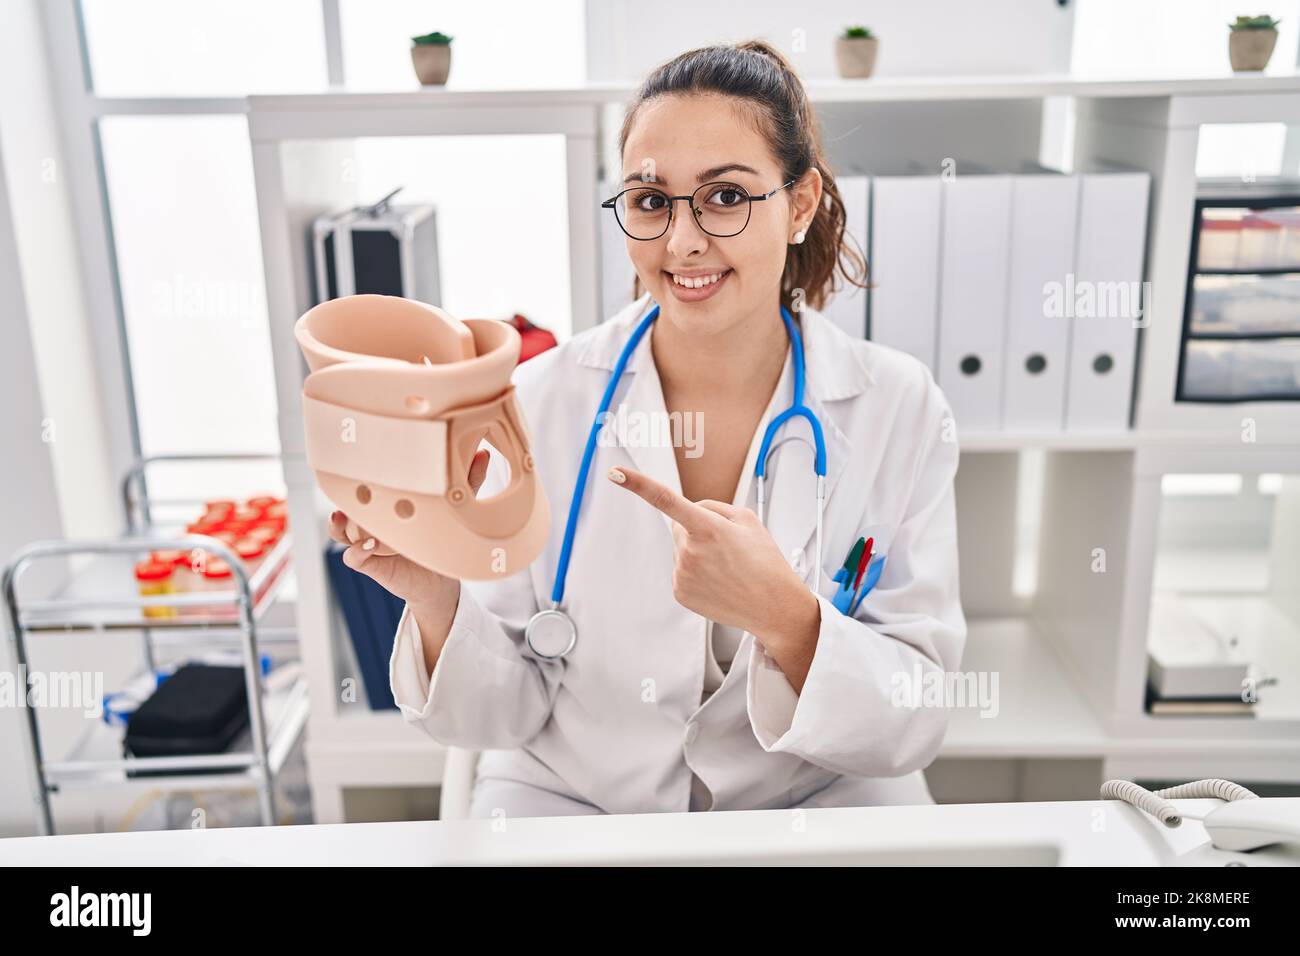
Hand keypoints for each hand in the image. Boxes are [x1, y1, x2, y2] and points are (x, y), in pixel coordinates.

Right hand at [327, 447, 491, 612]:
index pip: (366, 479)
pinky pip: (354, 557)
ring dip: (338, 522)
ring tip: (342, 516)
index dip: (358, 467)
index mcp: (387, 500)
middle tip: (346, 482)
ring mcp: (368, 541)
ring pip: (340, 530)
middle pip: (346, 501)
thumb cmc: (442, 536)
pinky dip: (357, 552)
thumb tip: (484, 452)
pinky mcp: (371, 564)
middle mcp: (372, 518)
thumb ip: (468, 480)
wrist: (441, 577)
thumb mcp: (454, 505)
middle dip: (342, 491)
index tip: (359, 455)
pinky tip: (367, 546)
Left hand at [606, 465, 819, 657]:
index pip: (666, 500)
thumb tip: (688, 510)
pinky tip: (718, 582)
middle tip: (728, 548)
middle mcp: (690, 551)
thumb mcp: (747, 519)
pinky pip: (681, 570)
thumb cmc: (765, 561)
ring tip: (727, 568)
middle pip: (679, 527)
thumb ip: (711, 507)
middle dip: (697, 530)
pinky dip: (696, 572)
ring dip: (698, 553)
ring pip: (681, 550)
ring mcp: (682, 574)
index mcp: (707, 527)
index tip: (615, 472)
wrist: (773, 607)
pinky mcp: (679, 592)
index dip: (637, 484)